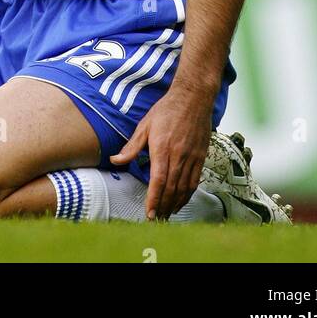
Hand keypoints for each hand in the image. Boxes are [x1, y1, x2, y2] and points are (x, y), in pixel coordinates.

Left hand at [110, 88, 211, 219]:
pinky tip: (181, 201)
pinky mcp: (201, 157)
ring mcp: (192, 157)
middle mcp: (178, 155)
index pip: (158, 180)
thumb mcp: (145, 125)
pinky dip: (188, 195)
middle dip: (163, 207)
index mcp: (162, 147)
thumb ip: (131, 146)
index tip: (149, 213)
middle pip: (171, 188)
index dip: (154, 199)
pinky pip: (195, 181)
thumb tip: (115, 160)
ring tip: (166, 215)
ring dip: (175, 204)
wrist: (193, 98)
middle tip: (156, 219)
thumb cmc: (167, 109)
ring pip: (184, 188)